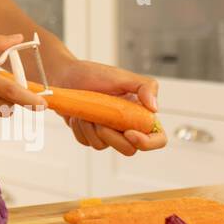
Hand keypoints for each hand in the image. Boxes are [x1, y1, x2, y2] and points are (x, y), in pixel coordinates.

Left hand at [48, 58, 165, 155]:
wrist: (66, 75)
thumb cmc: (94, 74)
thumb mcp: (123, 76)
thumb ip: (146, 86)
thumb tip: (155, 109)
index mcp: (140, 114)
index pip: (157, 138)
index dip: (147, 143)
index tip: (129, 133)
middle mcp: (126, 126)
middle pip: (128, 149)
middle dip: (110, 136)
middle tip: (98, 120)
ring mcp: (107, 131)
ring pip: (102, 146)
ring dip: (90, 129)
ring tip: (86, 111)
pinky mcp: (90, 134)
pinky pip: (86, 142)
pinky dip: (80, 129)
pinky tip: (78, 115)